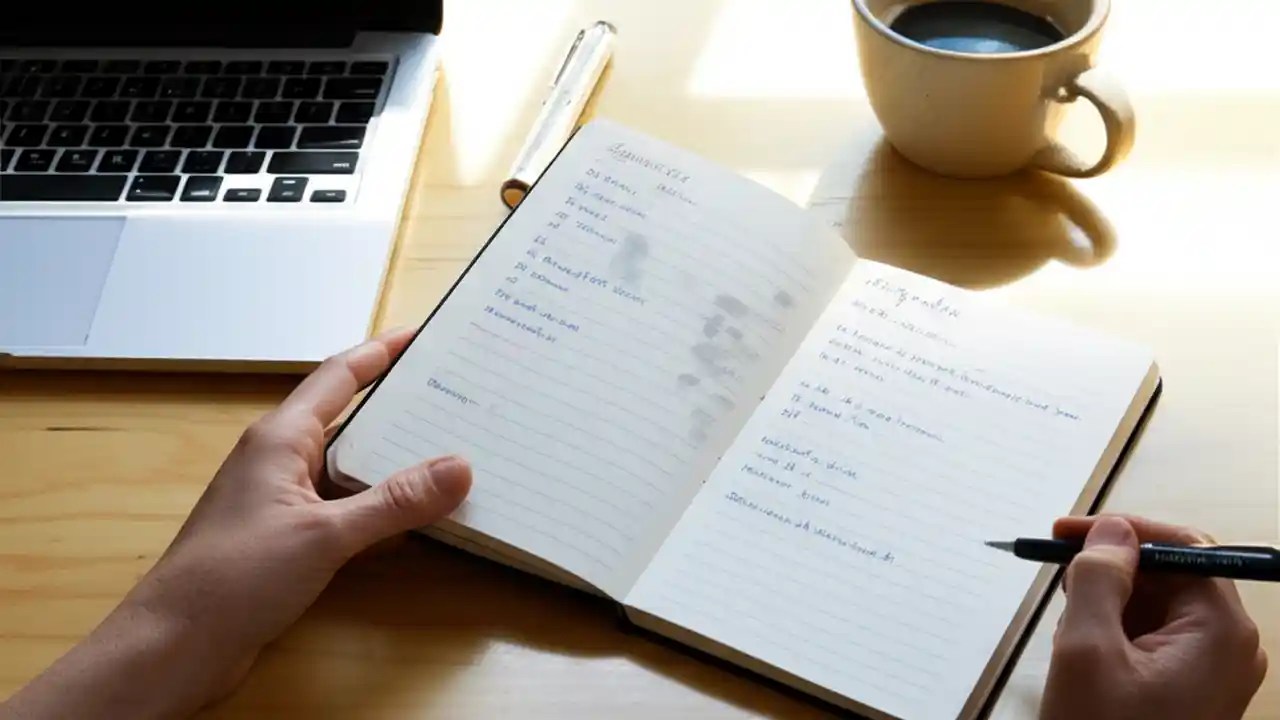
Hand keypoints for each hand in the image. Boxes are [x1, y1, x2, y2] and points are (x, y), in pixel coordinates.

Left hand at [2, 328, 471, 719]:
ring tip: (445, 452)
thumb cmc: (231, 578)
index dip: (380, 352)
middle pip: (348, 417)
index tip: (421, 335)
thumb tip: (458, 468)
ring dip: (392, 459)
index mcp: (281, 438)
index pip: (339, 376)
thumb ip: (394, 502)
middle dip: (398, 405)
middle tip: (449, 395)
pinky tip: (409, 516)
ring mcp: (280, 499)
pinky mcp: (285, 536)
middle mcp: (279, 459)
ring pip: (348, 465)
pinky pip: (343, 504)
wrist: (175, 644)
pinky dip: (378, 503)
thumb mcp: (325, 535)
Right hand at [1040, 515, 1266, 719]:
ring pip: (1153, 607)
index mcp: (1219, 632)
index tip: (1066, 531)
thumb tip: (1111, 531)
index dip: (1123, 531)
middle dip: (1109, 576)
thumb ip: (1097, 579)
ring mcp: (1208, 671)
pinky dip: (1111, 635)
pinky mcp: (1187, 689)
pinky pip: (1150, 639)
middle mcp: (1225, 647)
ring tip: (1071, 640)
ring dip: (1105, 608)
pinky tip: (1082, 657)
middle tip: (1060, 587)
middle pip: (1168, 576)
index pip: (1182, 547)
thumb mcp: (1086, 651)